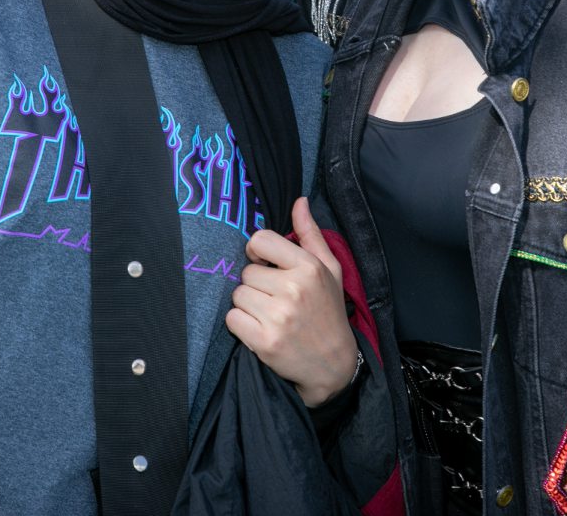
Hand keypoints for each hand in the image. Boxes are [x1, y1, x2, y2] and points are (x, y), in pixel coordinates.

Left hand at [227, 197, 358, 406]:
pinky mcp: (265, 341)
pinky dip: (242, 326)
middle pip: (246, 273)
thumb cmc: (329, 312)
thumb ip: (310, 234)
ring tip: (270, 316)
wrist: (334, 364)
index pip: (260, 240)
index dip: (257, 253)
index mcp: (308, 267)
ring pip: (237, 296)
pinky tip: (262, 331)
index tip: (266, 266)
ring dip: (248, 306)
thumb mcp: (329, 270)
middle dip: (256, 285)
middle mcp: (293, 289)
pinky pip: (232, 319)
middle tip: (275, 300)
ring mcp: (278, 316)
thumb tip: (299, 200)